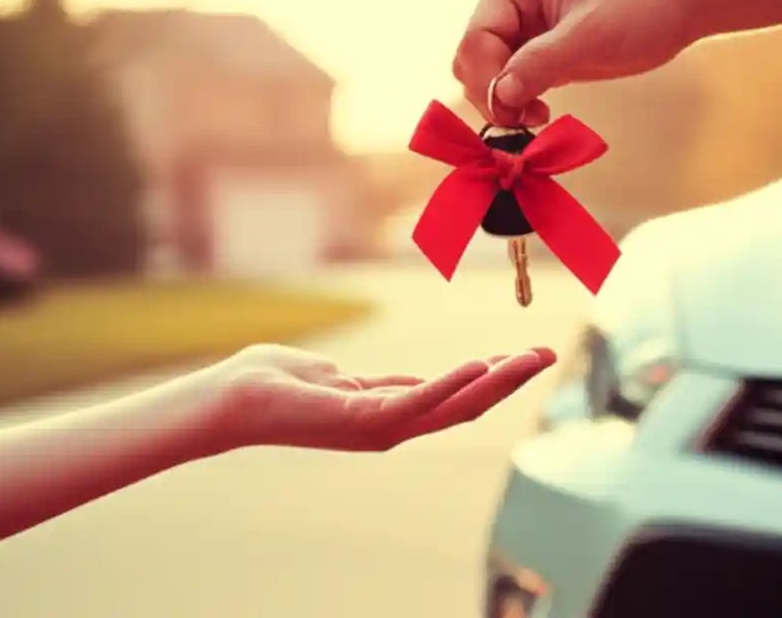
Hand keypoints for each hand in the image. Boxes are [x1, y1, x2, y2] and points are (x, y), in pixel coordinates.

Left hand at [206, 344, 556, 451]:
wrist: (232, 398)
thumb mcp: (342, 381)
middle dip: (509, 381)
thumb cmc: (277, 383)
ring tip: (529, 358)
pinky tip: (481, 366)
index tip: (527, 357)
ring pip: (451, 406)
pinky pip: (416, 402)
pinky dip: (451, 386)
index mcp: (389, 415)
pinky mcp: (360, 418)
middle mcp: (390, 427)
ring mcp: (377, 427)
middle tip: (549, 355)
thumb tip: (409, 382)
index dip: (494, 379)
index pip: (454, 398)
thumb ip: (380, 386)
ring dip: (496, 382)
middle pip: (464, 405)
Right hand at [453, 0, 696, 126]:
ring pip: (487, 76)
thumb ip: (540, 63)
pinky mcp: (536, 51)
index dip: (486, 81)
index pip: (475, 39)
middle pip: (473, 59)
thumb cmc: (642, 4)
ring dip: (504, 103)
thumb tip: (500, 96)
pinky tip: (540, 113)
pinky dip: (517, 104)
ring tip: (538, 116)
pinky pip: (509, 84)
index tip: (511, 113)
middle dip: (492, 94)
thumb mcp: (590, 34)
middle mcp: (507, 1)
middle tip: (526, 120)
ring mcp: (520, 27)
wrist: (680, 3)